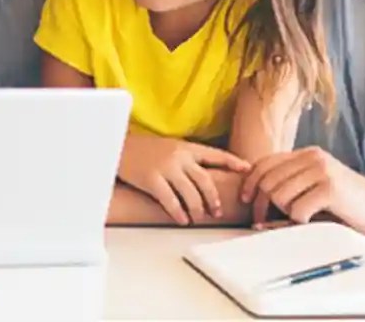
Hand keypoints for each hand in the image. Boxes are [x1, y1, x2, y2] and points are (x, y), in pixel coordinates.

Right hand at [118, 133, 252, 225]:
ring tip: (198, 218)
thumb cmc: (142, 149)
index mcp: (185, 147)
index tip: (248, 169)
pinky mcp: (151, 179)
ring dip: (198, 209)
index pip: (215, 154)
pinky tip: (182, 219)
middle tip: (217, 211)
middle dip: (213, 199)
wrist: (116, 145)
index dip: (232, 162)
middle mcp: (179, 156)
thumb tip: (202, 178)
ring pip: (191, 194)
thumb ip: (186, 158)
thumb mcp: (168, 147)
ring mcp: (165, 168)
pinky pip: (171, 201)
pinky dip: (178, 213)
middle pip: (205, 181)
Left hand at [240, 146, 364, 236]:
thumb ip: (289, 189)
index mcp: (306, 154)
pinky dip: (301, 221)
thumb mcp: (314, 190)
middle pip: (268, 180)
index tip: (245, 200)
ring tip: (303, 216)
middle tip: (264, 220)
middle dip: (261, 204)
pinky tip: (315, 219)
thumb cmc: (348, 204)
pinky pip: (298, 210)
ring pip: (280, 196)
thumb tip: (254, 210)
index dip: (250, 182)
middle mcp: (312, 157)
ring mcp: (322, 171)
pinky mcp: (331, 188)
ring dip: (285, 213)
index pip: (264, 163)